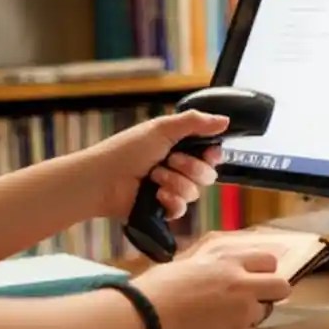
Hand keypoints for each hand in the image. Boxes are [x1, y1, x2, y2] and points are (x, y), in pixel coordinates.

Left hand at [91, 110, 229, 220]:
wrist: (102, 179)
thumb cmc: (126, 150)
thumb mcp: (163, 128)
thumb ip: (196, 122)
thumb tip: (226, 119)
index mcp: (178, 146)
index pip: (211, 154)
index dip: (212, 155)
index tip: (208, 153)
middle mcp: (177, 168)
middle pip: (208, 174)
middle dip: (191, 168)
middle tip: (170, 160)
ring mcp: (170, 189)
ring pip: (195, 192)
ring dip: (176, 183)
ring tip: (154, 177)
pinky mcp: (162, 209)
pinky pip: (182, 209)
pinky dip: (171, 201)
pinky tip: (156, 195)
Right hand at [132, 247, 291, 328]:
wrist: (142, 322)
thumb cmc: (156, 290)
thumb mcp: (188, 262)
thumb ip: (215, 260)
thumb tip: (232, 260)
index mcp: (228, 261)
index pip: (269, 260)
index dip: (262, 271)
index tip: (252, 279)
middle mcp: (242, 284)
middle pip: (282, 287)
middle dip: (271, 293)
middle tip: (252, 301)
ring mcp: (243, 313)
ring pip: (265, 314)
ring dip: (250, 317)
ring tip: (222, 320)